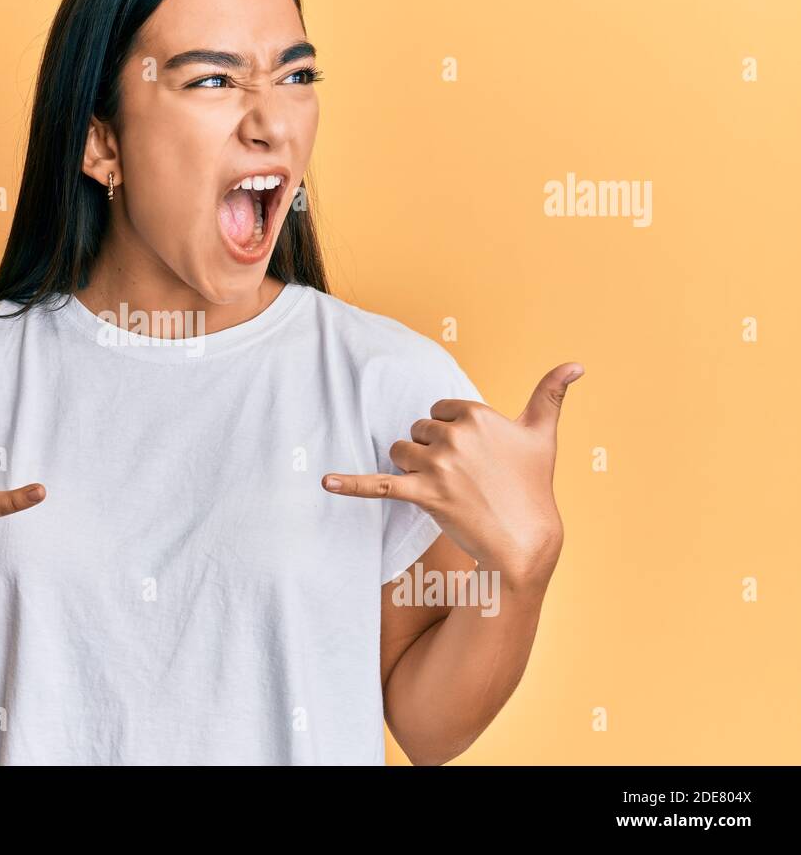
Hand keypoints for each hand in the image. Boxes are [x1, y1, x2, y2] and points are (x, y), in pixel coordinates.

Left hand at [322, 362, 583, 589]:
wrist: (523, 539)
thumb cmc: (532, 485)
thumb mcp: (543, 435)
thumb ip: (552, 393)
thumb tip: (578, 362)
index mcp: (477, 415)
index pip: (440, 409)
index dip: (451, 430)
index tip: (472, 452)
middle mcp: (456, 436)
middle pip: (418, 429)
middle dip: (431, 449)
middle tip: (462, 475)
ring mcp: (437, 466)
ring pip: (400, 451)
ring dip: (412, 466)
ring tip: (444, 487)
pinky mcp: (422, 494)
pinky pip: (379, 485)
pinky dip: (350, 483)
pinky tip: (325, 481)